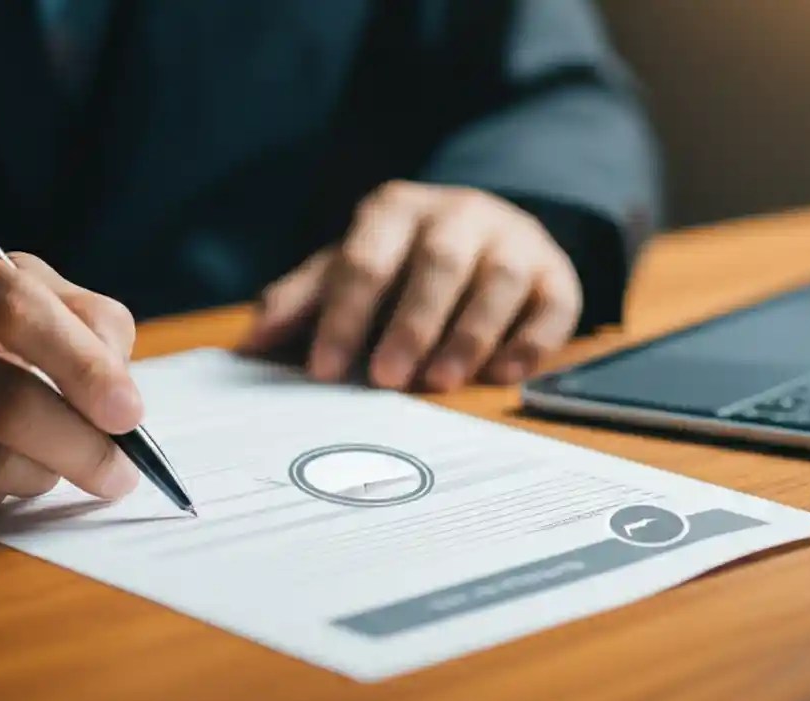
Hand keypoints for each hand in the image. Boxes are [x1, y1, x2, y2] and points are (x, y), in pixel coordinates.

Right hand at [0, 232, 143, 519]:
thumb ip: (75, 313)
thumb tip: (120, 385)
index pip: (11, 306)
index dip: (83, 364)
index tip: (129, 411)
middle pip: (3, 402)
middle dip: (82, 446)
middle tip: (120, 470)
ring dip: (44, 474)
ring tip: (59, 463)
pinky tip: (1, 475)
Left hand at [242, 181, 581, 389]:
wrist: (486, 233)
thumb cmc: (403, 262)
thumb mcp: (350, 269)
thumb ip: (303, 302)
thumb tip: (252, 343)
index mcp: (397, 210)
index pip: (366, 259)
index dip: (343, 316)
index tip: (325, 370)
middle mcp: (460, 214)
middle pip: (437, 263)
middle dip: (411, 323)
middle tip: (387, 377)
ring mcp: (514, 240)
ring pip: (497, 281)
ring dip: (469, 334)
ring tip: (441, 380)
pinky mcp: (557, 272)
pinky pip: (551, 305)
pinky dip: (529, 341)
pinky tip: (502, 374)